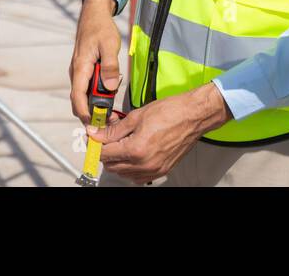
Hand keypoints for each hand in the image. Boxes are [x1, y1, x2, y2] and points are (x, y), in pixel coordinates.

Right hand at [69, 0, 121, 123]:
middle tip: (109, 121)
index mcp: (80, 68)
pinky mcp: (85, 70)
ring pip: (84, 95)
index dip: (84, 113)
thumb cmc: (101, 28)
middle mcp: (76, 73)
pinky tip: (110, 94)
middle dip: (92, 113)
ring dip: (96, 104)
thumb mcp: (110, 45)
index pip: (77, 97)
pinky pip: (88, 87)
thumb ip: (110, 66)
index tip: (94, 125)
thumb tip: (110, 87)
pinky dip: (97, 94)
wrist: (94, 14)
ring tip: (112, 111)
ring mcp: (79, 72)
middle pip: (80, 100)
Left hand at [86, 83, 230, 183]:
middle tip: (107, 138)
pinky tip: (133, 155)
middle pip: (112, 166)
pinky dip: (131, 169)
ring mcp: (154, 170)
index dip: (96, 144)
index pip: (105, 154)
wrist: (194, 116)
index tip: (95, 137)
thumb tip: (97, 134)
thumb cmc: (171, 112)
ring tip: (121, 144)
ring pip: (124, 174)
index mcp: (136, 149)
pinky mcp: (162, 171)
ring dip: (117, 162)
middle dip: (106, 152)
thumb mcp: (137, 116)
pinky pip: (138, 177)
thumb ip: (114, 129)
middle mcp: (144, 164)